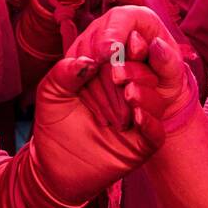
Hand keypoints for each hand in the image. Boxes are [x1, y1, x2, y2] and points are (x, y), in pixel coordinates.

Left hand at [28, 55, 166, 206]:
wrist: (53, 167)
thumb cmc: (53, 123)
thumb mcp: (51, 93)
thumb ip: (64, 72)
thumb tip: (88, 59)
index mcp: (110, 75)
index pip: (125, 56)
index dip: (127, 46)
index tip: (122, 40)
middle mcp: (127, 93)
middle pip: (145, 74)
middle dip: (135, 69)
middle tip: (118, 72)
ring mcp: (136, 119)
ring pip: (155, 101)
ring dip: (146, 93)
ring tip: (129, 92)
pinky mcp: (141, 144)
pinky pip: (156, 133)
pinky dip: (151, 123)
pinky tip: (138, 117)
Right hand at [67, 5, 195, 133]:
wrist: (151, 92)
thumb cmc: (164, 76)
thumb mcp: (173, 71)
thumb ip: (168, 60)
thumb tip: (157, 44)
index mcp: (135, 18)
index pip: (119, 19)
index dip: (113, 35)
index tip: (110, 54)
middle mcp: (108, 24)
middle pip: (96, 39)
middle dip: (105, 67)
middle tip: (117, 91)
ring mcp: (89, 39)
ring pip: (83, 58)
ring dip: (98, 86)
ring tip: (117, 113)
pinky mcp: (76, 58)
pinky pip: (73, 74)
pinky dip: (88, 95)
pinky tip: (104, 114)